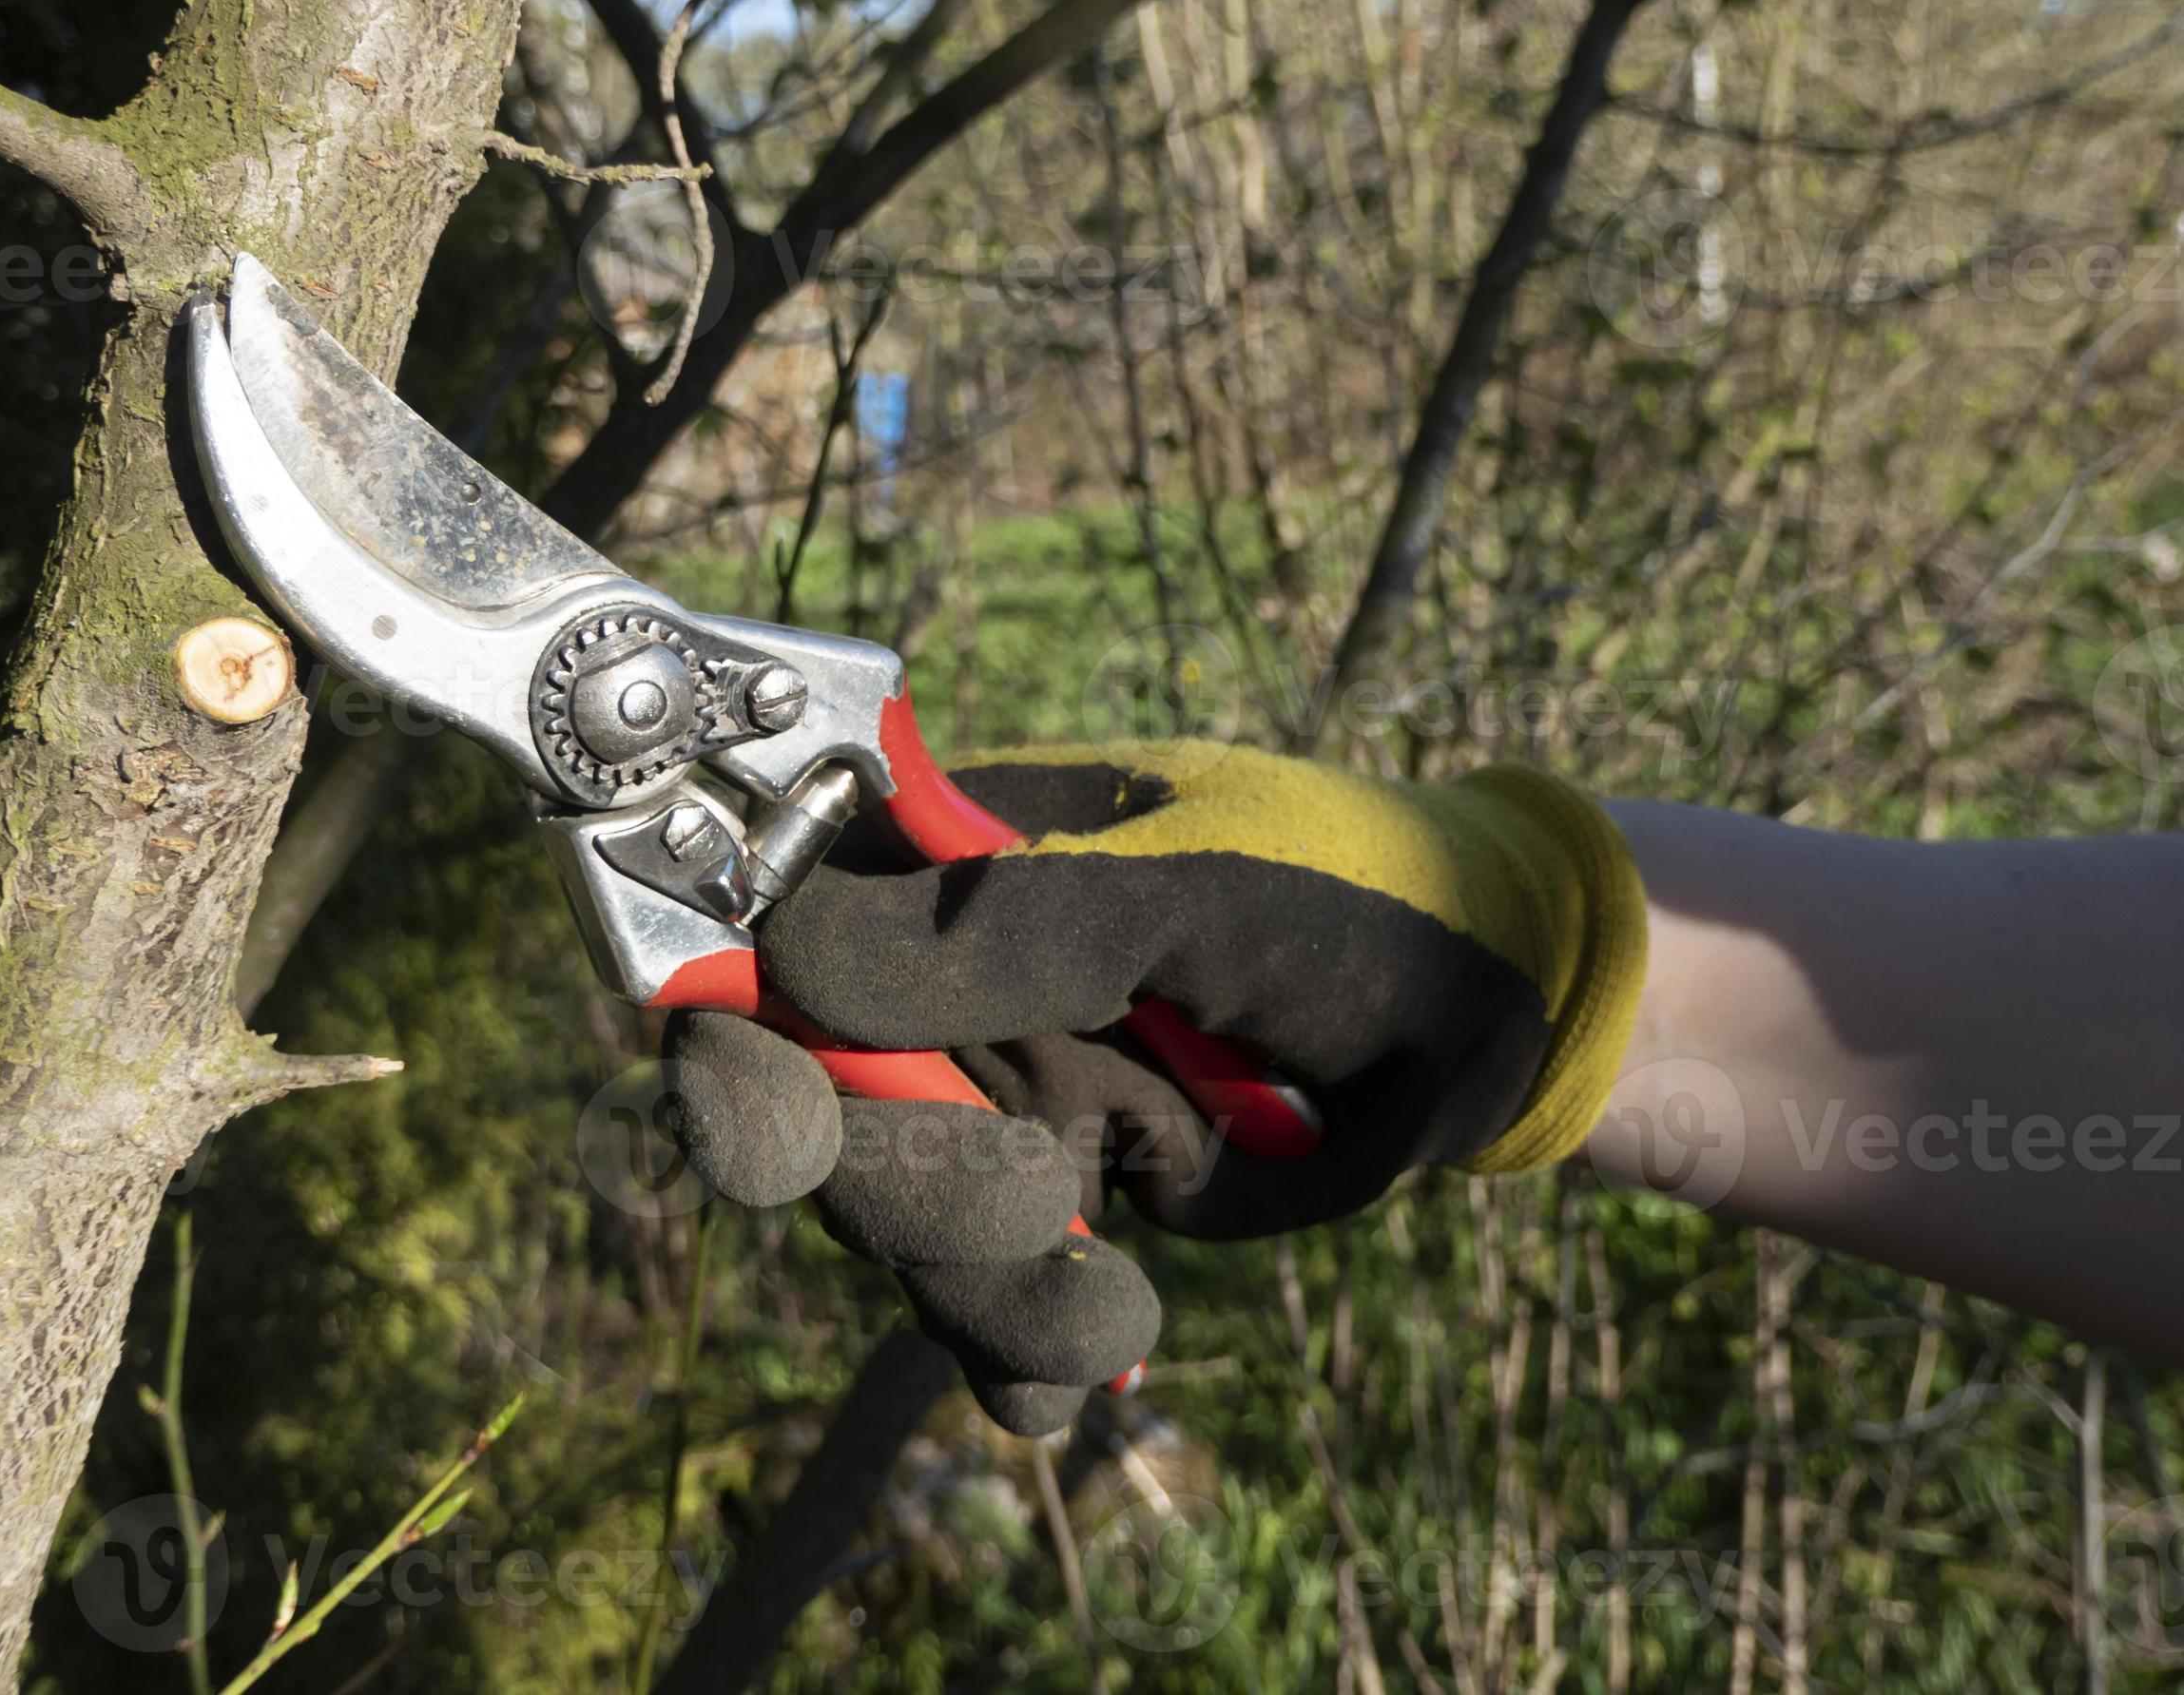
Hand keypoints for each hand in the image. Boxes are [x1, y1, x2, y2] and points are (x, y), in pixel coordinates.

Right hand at [661, 740, 1649, 1433]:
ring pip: (895, 1233)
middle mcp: (933, 985)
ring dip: (991, 1293)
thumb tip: (792, 950)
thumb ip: (1008, 924)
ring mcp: (987, 1101)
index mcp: (936, 861)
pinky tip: (1081, 1373)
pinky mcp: (1050, 1207)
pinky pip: (974, 1311)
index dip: (741, 1044)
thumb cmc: (1355, 900)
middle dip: (920, 1192)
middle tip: (1048, 1213)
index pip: (765, 948)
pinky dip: (1019, 1354)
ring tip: (1116, 1320)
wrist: (1493, 1015)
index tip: (782, 1130)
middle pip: (815, 1122)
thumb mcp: (1196, 892)